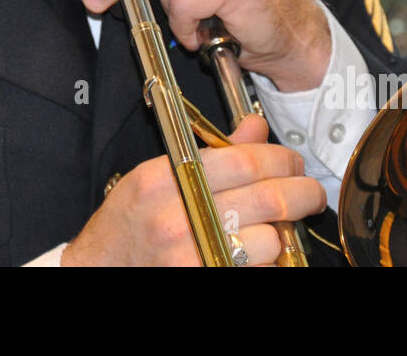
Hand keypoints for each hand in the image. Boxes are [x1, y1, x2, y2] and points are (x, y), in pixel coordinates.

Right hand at [60, 115, 324, 265]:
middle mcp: (178, 217)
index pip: (244, 159)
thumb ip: (212, 152)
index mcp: (165, 178)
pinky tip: (260, 255)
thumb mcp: (157, 177)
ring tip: (280, 229)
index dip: (282, 158)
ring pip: (270, 241)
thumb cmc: (126, 226)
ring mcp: (191, 257)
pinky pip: (258, 270)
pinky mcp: (202, 280)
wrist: (95, 271)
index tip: (294, 162)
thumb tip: (255, 127)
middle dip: (303, 193)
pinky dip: (269, 263)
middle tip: (311, 193)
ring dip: (284, 234)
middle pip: (267, 198)